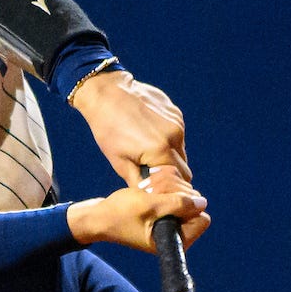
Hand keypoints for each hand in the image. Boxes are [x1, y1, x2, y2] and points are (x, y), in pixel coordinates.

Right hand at [67, 166, 208, 253]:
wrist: (98, 216)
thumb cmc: (120, 214)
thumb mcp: (149, 206)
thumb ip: (177, 204)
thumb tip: (202, 203)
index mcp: (175, 240)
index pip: (202, 219)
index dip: (188, 204)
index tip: (167, 200)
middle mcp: (176, 233)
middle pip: (195, 203)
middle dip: (175, 191)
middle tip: (151, 193)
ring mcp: (170, 221)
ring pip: (186, 193)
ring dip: (167, 186)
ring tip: (146, 191)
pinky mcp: (164, 211)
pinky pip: (174, 191)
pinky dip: (163, 185)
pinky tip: (147, 188)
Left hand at [71, 69, 189, 184]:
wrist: (106, 93)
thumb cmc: (108, 129)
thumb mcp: (119, 162)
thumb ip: (139, 183)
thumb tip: (150, 198)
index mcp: (161, 151)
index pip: (179, 181)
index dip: (170, 189)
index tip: (160, 191)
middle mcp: (174, 136)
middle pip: (184, 168)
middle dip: (172, 175)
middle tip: (154, 175)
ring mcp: (177, 122)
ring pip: (182, 151)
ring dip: (170, 156)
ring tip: (148, 152)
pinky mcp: (175, 112)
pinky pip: (178, 134)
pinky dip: (168, 139)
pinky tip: (149, 134)